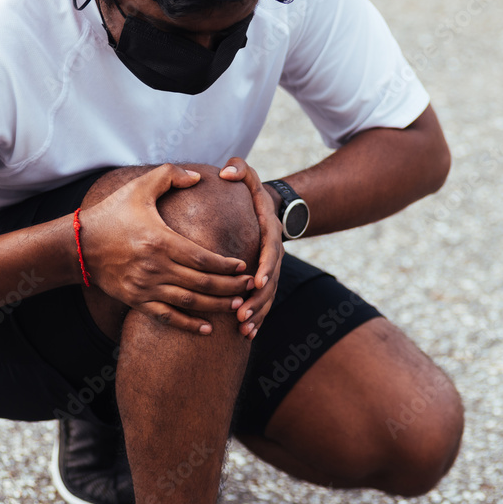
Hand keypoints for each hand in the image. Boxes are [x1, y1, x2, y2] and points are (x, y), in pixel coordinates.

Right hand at [78, 164, 252, 332]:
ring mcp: (145, 287)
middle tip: (250, 287)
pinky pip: (167, 318)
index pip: (202, 258)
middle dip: (230, 287)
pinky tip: (207, 329)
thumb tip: (198, 176)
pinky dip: (189, 325)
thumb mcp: (139, 187)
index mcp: (160, 241)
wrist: (77, 245)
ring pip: (189, 303)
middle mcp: (154, 268)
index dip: (226, 266)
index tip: (243, 267)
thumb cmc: (112, 214)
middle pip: (202, 283)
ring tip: (237, 305)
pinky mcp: (136, 301)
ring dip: (216, 307)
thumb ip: (170, 175)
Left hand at [220, 158, 282, 339]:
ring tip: (243, 329)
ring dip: (258, 313)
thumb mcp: (248, 175)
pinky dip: (258, 317)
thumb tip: (228, 172)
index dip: (266, 267)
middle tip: (242, 314)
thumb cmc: (250, 192)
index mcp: (270, 231)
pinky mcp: (264, 280)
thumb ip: (239, 169)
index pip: (271, 251)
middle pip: (271, 281)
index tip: (255, 281)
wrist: (266, 209)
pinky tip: (247, 334)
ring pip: (269, 295)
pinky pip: (263, 302)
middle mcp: (274, 253)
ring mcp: (271, 268)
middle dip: (258, 300)